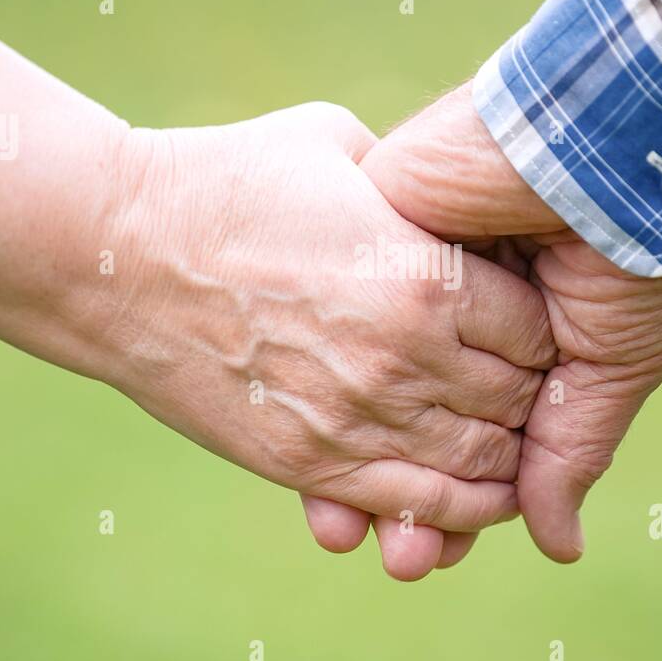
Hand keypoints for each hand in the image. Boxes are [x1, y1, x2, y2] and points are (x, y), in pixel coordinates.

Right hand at [98, 102, 555, 529]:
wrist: (115, 256)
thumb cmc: (226, 182)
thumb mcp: (337, 146)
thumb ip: (413, 179)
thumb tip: (454, 187)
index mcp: (424, 276)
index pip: (537, 331)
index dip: (546, 330)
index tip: (532, 323)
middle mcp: (405, 358)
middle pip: (518, 402)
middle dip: (532, 395)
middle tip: (525, 384)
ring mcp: (358, 419)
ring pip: (479, 466)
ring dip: (507, 460)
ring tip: (509, 443)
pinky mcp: (310, 465)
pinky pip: (418, 507)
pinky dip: (461, 513)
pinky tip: (475, 500)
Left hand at [302, 85, 661, 572]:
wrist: (612, 153)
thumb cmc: (636, 257)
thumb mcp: (612, 366)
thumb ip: (569, 452)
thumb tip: (557, 548)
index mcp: (514, 337)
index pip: (466, 434)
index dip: (450, 498)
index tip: (431, 553)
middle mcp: (452, 309)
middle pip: (404, 418)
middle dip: (398, 494)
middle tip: (401, 560)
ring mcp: (408, 270)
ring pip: (360, 381)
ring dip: (350, 457)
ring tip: (349, 535)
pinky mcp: (373, 230)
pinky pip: (335, 325)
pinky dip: (328, 394)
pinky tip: (320, 455)